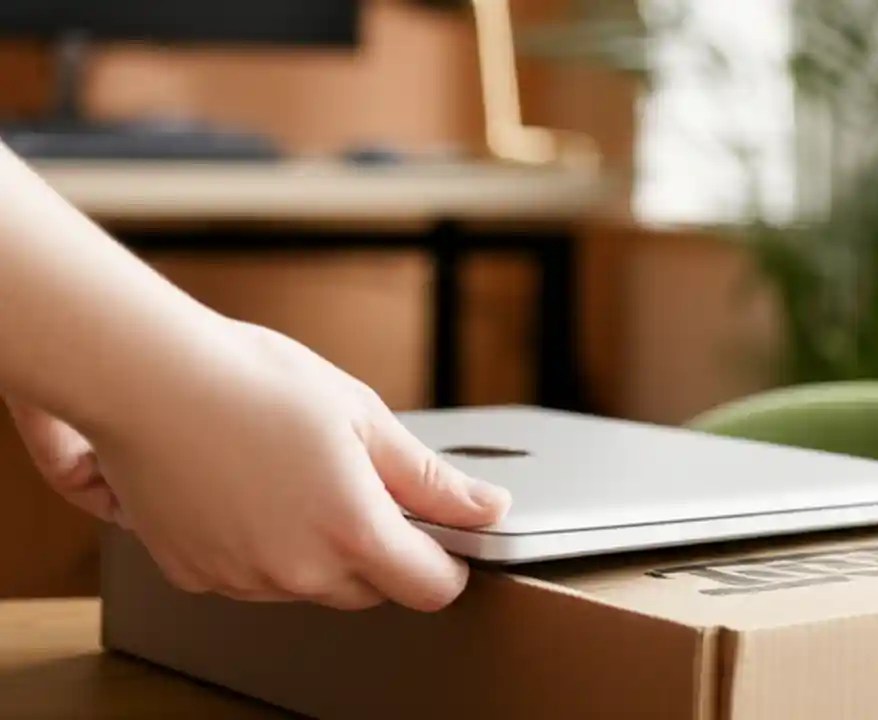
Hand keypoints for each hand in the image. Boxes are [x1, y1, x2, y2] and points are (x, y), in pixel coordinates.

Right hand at [5, 319, 510, 611]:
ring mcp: (243, 578)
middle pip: (371, 590)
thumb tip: (487, 508)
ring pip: (311, 585)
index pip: (429, 588)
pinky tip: (251, 494)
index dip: (447, 565)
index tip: (444, 540)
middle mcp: (299, 569)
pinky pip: (253, 579)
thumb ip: (430, 479)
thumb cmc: (255, 382)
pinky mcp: (197, 575)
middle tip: (359, 484)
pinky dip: (264, 550)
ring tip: (296, 478)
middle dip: (381, 550)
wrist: (149, 377)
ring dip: (320, 551)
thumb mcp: (364, 417)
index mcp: (352, 530)